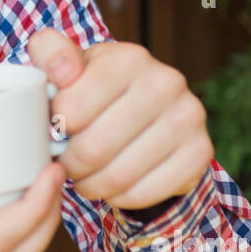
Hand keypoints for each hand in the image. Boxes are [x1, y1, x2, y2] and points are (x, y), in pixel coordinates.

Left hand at [27, 29, 213, 208]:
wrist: (150, 109)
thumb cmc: (97, 88)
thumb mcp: (68, 63)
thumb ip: (50, 53)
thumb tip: (63, 72)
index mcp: (129, 58)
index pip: (71, 109)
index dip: (56, 129)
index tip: (58, 129)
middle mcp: (166, 82)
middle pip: (93, 148)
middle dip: (70, 164)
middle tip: (67, 163)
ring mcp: (189, 118)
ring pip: (118, 177)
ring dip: (91, 185)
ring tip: (85, 176)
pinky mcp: (200, 152)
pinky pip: (145, 194)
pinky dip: (120, 198)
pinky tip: (114, 185)